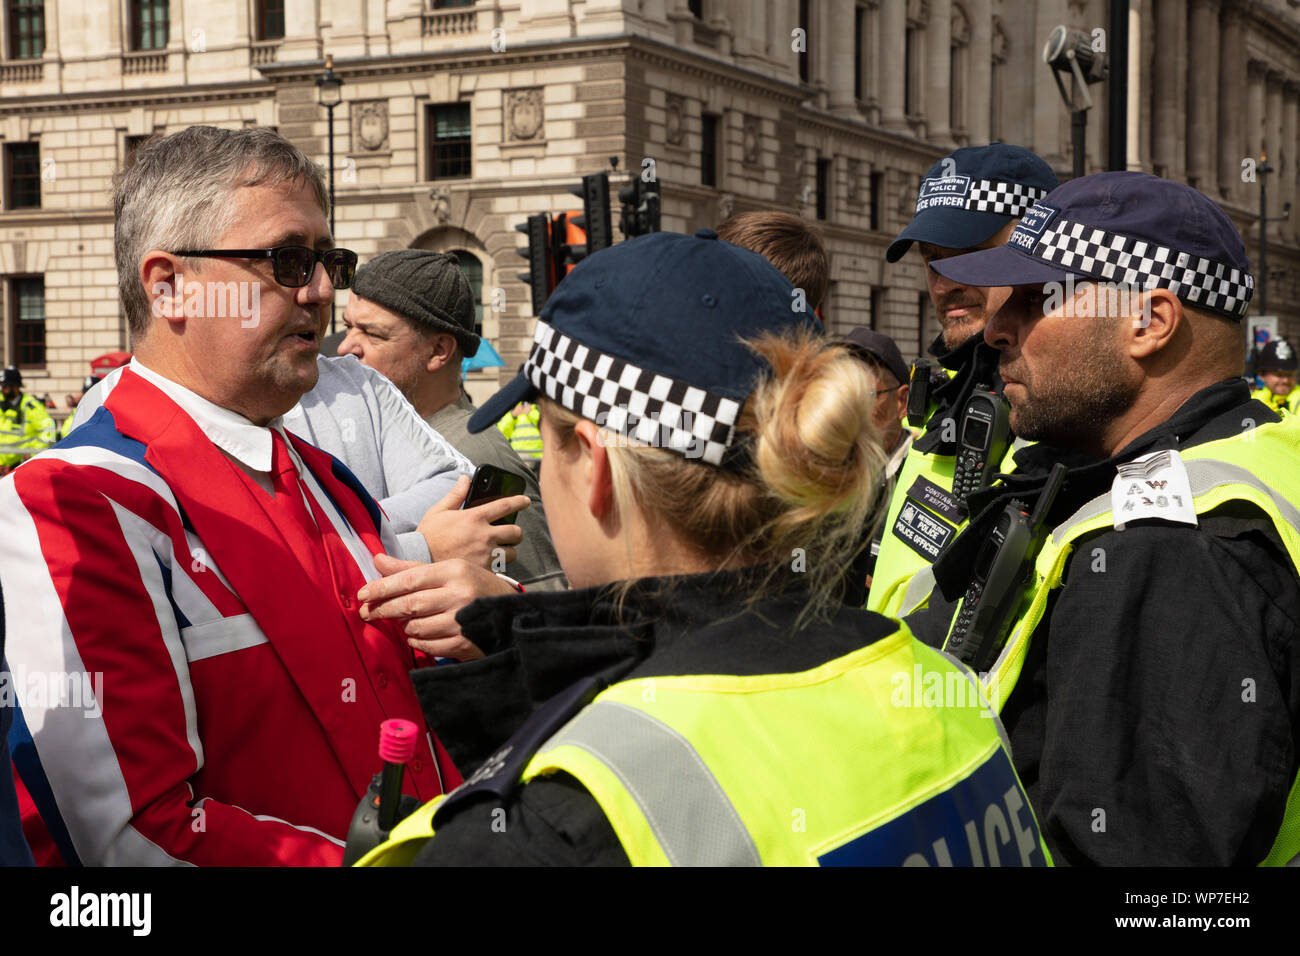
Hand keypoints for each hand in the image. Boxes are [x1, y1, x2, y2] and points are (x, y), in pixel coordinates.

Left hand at [358, 553, 516, 659]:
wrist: (510, 611)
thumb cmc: (473, 586)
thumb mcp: (447, 570)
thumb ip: (410, 568)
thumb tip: (377, 560)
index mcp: (453, 571)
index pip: (409, 579)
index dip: (382, 588)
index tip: (362, 594)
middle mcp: (459, 594)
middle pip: (410, 604)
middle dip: (383, 610)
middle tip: (366, 613)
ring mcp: (462, 620)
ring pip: (416, 627)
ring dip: (404, 627)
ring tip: (402, 622)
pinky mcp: (465, 642)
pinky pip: (428, 646)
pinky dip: (417, 642)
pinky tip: (416, 636)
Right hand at [416, 475, 530, 568]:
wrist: (419, 561)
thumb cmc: (428, 536)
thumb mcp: (439, 511)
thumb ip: (456, 494)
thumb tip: (465, 478)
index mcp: (475, 517)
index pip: (506, 506)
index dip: (519, 502)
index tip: (526, 501)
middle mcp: (485, 535)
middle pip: (516, 532)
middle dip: (515, 534)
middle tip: (509, 535)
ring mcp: (486, 554)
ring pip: (512, 553)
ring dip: (508, 552)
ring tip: (499, 552)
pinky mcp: (484, 570)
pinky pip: (501, 568)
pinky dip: (497, 567)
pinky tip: (489, 565)